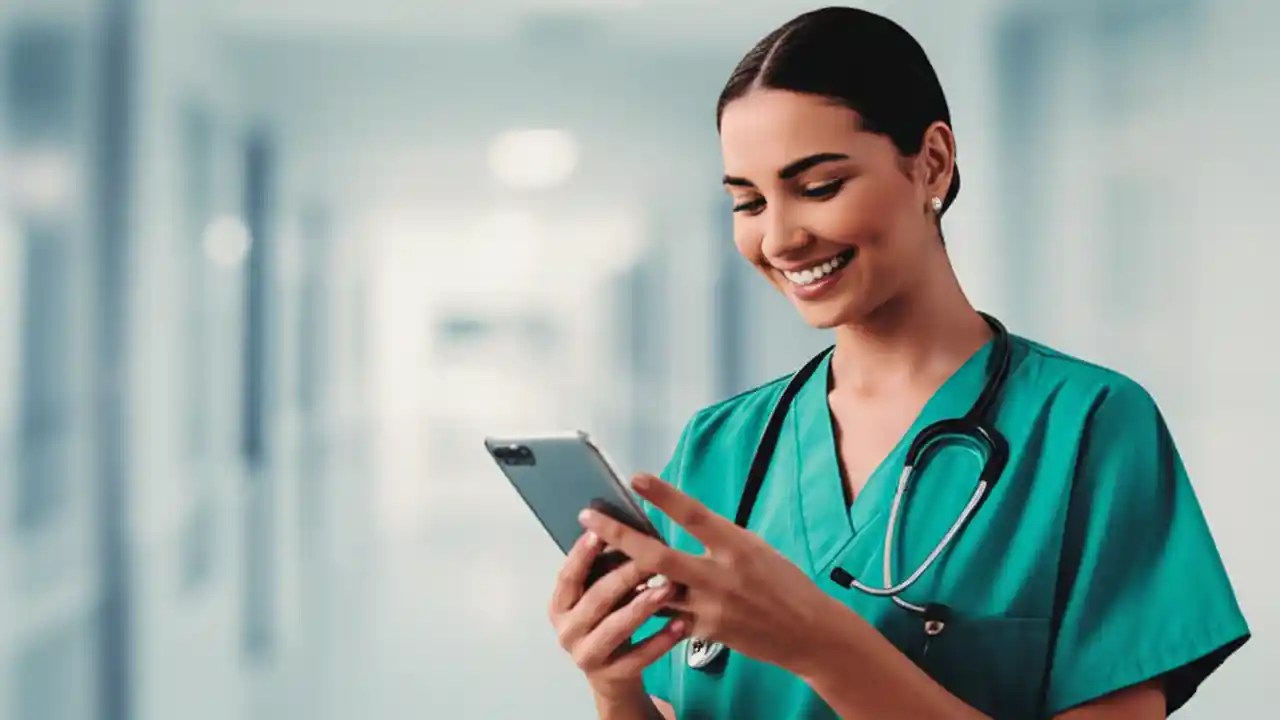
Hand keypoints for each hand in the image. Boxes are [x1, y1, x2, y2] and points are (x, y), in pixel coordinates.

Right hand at [548, 529, 689, 699]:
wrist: (611, 676)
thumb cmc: (606, 619)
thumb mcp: (599, 594)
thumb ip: (606, 569)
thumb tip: (628, 529)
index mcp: (560, 606)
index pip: (568, 576)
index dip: (582, 555)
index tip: (598, 531)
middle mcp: (567, 631)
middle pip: (597, 599)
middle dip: (625, 576)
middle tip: (652, 557)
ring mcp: (587, 656)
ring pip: (617, 627)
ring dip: (643, 606)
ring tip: (669, 588)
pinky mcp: (612, 676)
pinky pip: (640, 656)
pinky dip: (661, 640)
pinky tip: (681, 624)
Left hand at [578, 473, 843, 672]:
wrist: (806, 632)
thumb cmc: (782, 581)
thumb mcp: (754, 547)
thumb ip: (717, 537)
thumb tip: (681, 520)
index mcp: (737, 546)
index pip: (694, 515)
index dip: (663, 495)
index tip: (635, 477)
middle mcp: (720, 576)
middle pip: (658, 556)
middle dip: (619, 537)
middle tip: (588, 519)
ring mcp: (710, 608)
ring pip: (653, 591)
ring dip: (624, 576)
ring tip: (594, 557)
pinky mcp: (704, 633)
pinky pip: (666, 617)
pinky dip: (647, 605)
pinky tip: (625, 596)